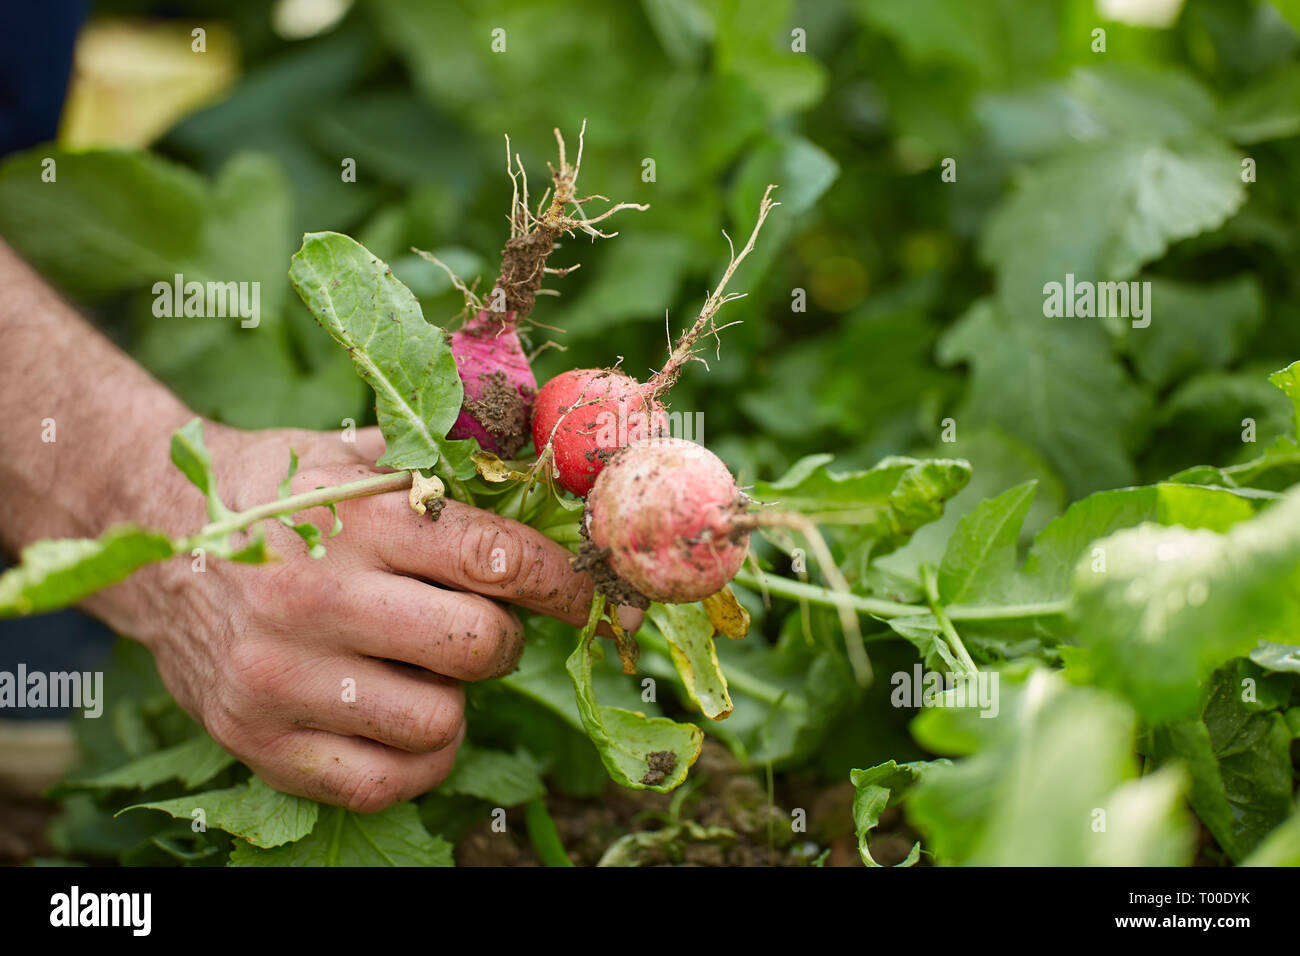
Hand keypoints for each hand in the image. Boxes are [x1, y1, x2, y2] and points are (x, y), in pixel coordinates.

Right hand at [89, 422, 633, 811]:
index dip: (558, 581)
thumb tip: (548, 484)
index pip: (496, 558)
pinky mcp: (259, 739)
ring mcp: (283, 677)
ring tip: (428, 670)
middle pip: (480, 647)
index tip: (579, 592)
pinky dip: (417, 761)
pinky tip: (406, 722)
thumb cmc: (279, 492)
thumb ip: (444, 468)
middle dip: (504, 639)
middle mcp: (317, 598)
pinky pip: (382, 782)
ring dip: (456, 701)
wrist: (155, 530)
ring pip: (440, 723)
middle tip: (484, 627)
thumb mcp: (353, 457)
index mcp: (356, 519)